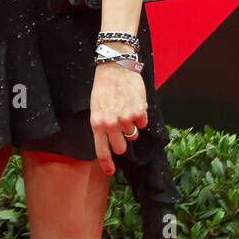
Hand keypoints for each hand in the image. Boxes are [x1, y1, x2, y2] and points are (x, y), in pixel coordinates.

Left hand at [89, 58, 147, 175]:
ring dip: (131, 125)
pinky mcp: (138, 112)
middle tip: (122, 129)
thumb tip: (109, 141)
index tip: (110, 172)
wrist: (115, 67)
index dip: (107, 164)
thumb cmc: (104, 86)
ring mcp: (125, 119)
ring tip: (125, 108)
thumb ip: (102, 125)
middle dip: (123, 141)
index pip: (101, 150)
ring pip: (133, 134)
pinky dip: (140, 116)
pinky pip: (142, 123)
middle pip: (121, 147)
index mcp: (97, 123)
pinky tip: (133, 103)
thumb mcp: (96, 107)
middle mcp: (110, 124)